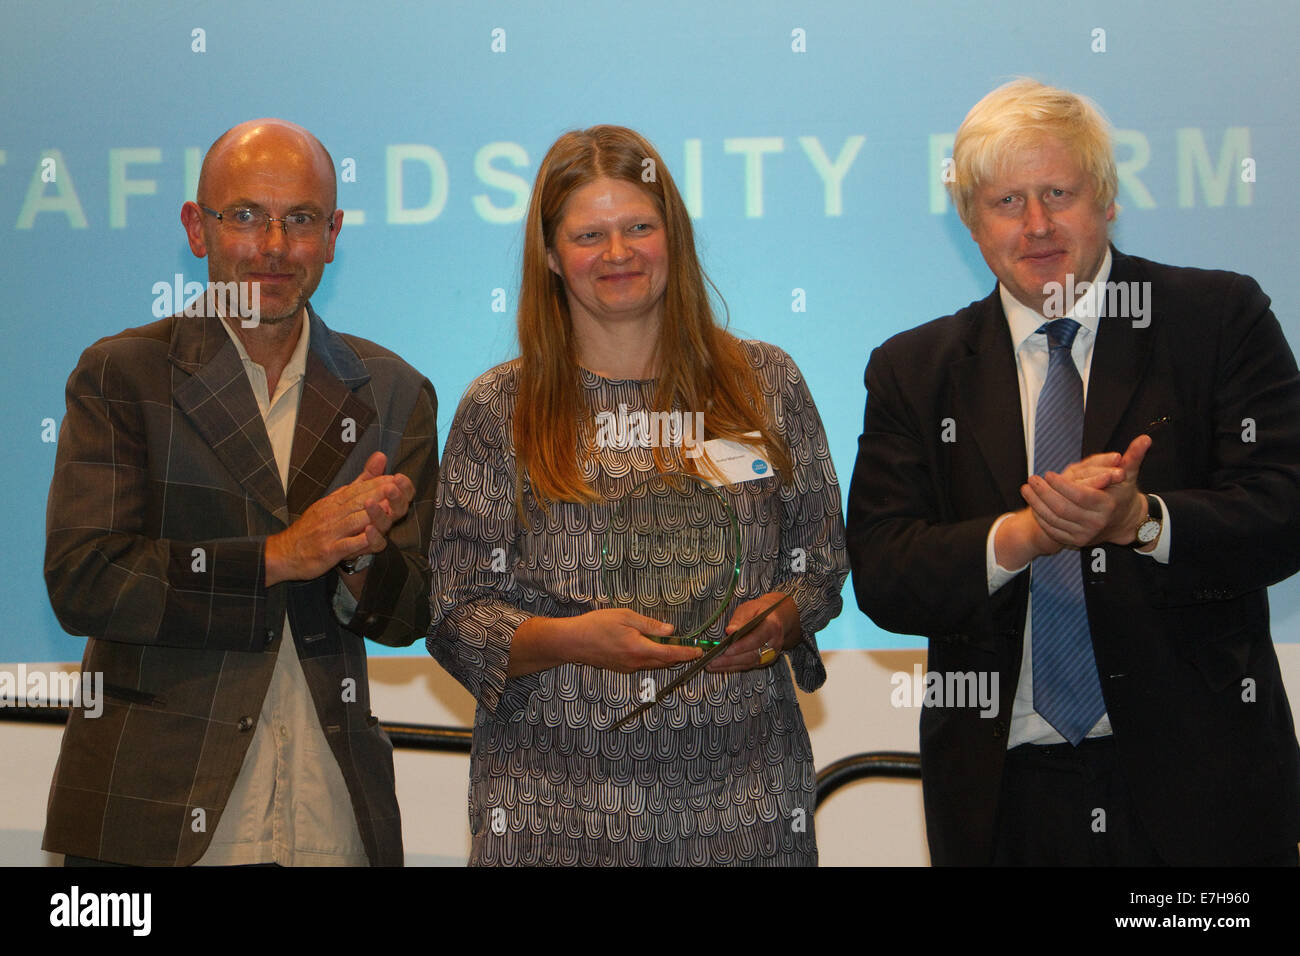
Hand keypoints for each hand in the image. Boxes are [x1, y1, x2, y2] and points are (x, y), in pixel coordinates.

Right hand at [265, 452, 414, 583]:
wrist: (284, 552)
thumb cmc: (313, 527)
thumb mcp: (331, 502)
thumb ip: (358, 483)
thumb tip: (380, 458)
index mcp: (334, 502)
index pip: (357, 489)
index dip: (377, 483)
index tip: (396, 478)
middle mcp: (332, 514)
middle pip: (358, 501)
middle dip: (378, 493)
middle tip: (396, 486)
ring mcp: (330, 533)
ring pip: (354, 521)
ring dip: (372, 514)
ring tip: (390, 507)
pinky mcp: (328, 551)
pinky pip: (346, 545)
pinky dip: (359, 541)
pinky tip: (371, 536)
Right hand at [556, 609, 702, 672]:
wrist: (573, 642)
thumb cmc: (596, 625)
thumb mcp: (625, 617)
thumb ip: (650, 625)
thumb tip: (671, 629)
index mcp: (639, 649)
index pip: (671, 653)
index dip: (687, 653)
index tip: (699, 651)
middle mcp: (636, 662)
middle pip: (666, 662)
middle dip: (680, 656)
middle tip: (691, 647)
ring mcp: (629, 668)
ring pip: (655, 665)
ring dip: (666, 657)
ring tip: (673, 645)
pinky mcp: (622, 669)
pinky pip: (643, 665)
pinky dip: (653, 658)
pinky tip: (650, 647)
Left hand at [707, 592, 797, 673]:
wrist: (776, 618)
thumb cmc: (760, 611)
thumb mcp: (749, 608)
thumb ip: (740, 619)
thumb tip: (730, 631)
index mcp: (772, 626)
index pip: (756, 639)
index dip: (741, 646)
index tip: (725, 650)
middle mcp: (774, 643)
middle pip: (751, 655)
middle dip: (730, 659)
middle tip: (712, 661)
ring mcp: (770, 654)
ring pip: (749, 663)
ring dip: (729, 666)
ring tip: (711, 666)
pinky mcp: (764, 661)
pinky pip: (748, 665)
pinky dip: (733, 667)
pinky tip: (720, 666)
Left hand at [1021, 435, 1151, 548]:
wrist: (1124, 523)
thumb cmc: (1122, 493)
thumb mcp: (1129, 474)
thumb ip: (1134, 456)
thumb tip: (1145, 438)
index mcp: (1106, 506)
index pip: (1079, 495)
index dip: (1061, 485)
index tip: (1048, 473)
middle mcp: (1095, 523)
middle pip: (1062, 508)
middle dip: (1044, 493)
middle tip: (1031, 479)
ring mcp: (1085, 535)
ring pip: (1054, 520)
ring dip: (1037, 504)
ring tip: (1026, 489)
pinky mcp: (1076, 541)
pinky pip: (1053, 530)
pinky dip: (1041, 517)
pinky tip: (1033, 504)